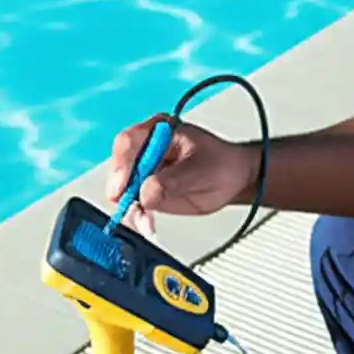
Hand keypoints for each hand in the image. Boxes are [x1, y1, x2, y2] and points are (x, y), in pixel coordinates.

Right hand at [104, 113, 256, 235]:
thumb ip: (172, 181)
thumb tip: (145, 193)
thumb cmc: (221, 164)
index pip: (128, 142)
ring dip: (130, 208)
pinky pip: (132, 205)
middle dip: (123, 192)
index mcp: (159, 130)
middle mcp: (146, 148)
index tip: (122, 187)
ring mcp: (145, 171)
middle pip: (120, 168)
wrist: (233, 180)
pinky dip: (137, 216)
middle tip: (130, 208)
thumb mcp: (200, 170)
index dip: (121, 165)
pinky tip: (147, 224)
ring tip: (145, 222)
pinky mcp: (146, 191)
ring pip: (123, 190)